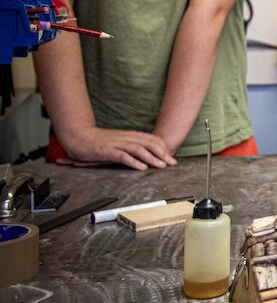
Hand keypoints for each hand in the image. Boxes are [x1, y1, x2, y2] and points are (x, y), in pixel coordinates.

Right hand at [56, 126, 176, 170]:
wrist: (79, 137)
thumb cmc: (99, 141)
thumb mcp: (119, 141)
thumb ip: (131, 146)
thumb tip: (146, 154)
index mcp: (129, 135)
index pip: (151, 139)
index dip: (163, 147)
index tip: (171, 156)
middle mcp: (125, 138)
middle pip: (148, 143)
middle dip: (162, 153)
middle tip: (172, 163)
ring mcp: (116, 144)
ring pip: (138, 149)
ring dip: (151, 157)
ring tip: (161, 165)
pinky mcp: (107, 151)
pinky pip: (122, 156)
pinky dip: (133, 161)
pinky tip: (141, 167)